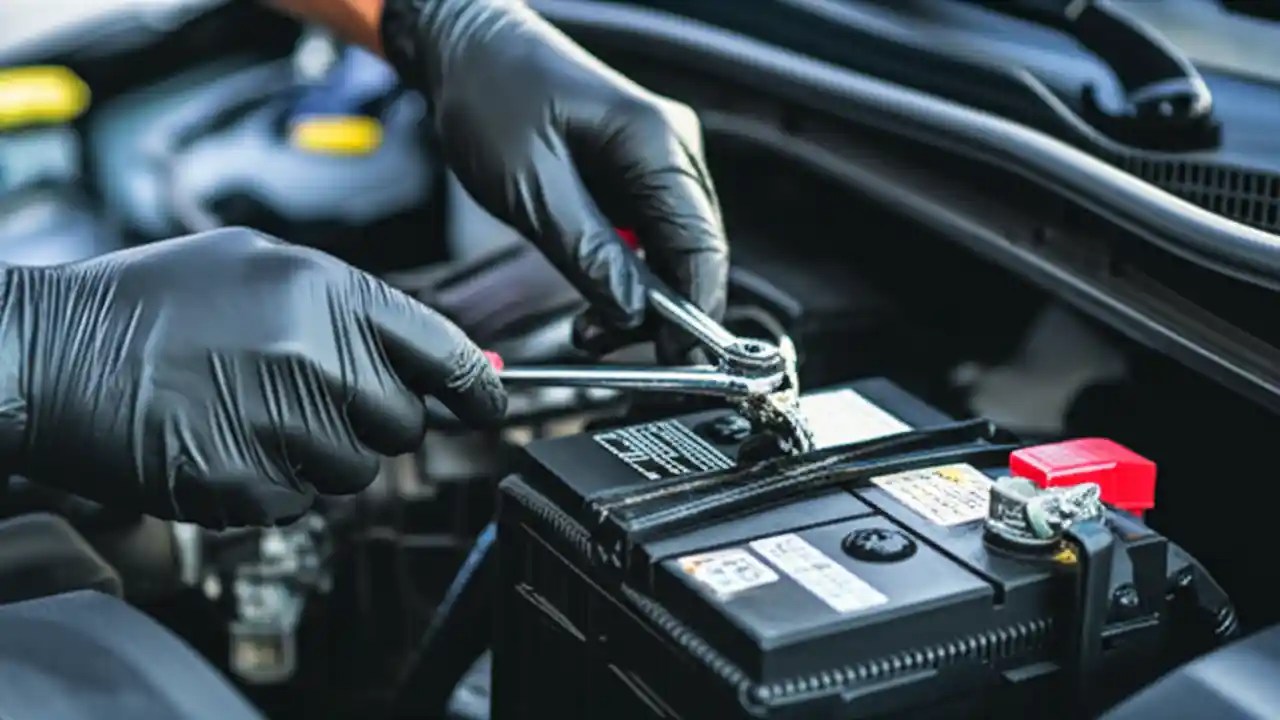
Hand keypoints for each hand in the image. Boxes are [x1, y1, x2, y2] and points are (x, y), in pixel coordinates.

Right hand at [0, 228, 505, 527]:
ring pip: (357, 468)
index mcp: (327, 294)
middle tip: (309, 396)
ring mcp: (282, 425)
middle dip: (372, 419)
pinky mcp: (247, 485)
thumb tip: (436, 351)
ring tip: (250, 411)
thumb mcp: (257, 263)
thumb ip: (352, 305)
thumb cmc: (150, 304)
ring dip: (319, 452)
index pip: (443, 352)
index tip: (489, 406)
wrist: (50, 354)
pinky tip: (224, 440)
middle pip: (404, 423)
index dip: (477, 387)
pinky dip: (272, 483)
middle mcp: (317, 358)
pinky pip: (300, 501)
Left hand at [381, 0, 728, 362]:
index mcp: (657, 141)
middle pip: (695, 253)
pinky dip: (628, 274)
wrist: (466, 46)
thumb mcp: (530, 184)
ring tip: (590, 329)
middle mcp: (672, 148)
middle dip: (663, 313)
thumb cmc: (491, 93)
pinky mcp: (635, 171)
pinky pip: (648, 236)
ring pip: (673, 251)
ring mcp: (658, 159)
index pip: (702, 244)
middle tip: (610, 348)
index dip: (697, 312)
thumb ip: (586, 251)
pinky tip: (598, 297)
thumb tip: (633, 311)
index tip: (680, 362)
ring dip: (641, 299)